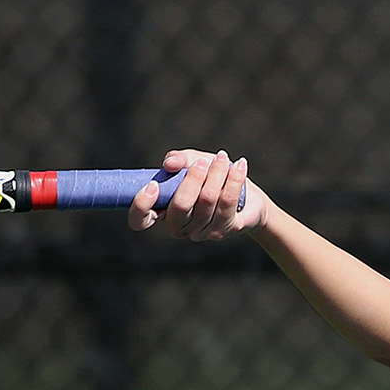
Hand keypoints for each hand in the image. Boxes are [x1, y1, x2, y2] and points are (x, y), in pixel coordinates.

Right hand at [127, 149, 268, 240]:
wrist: (248, 198)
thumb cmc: (213, 178)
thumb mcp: (193, 163)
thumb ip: (180, 160)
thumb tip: (170, 164)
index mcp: (164, 212)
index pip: (140, 221)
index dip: (141, 206)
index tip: (153, 185)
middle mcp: (180, 227)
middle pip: (180, 206)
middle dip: (192, 178)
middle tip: (203, 162)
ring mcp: (202, 231)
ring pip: (207, 200)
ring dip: (217, 173)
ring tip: (223, 158)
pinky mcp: (225, 229)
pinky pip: (228, 202)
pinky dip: (234, 179)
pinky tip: (240, 165)